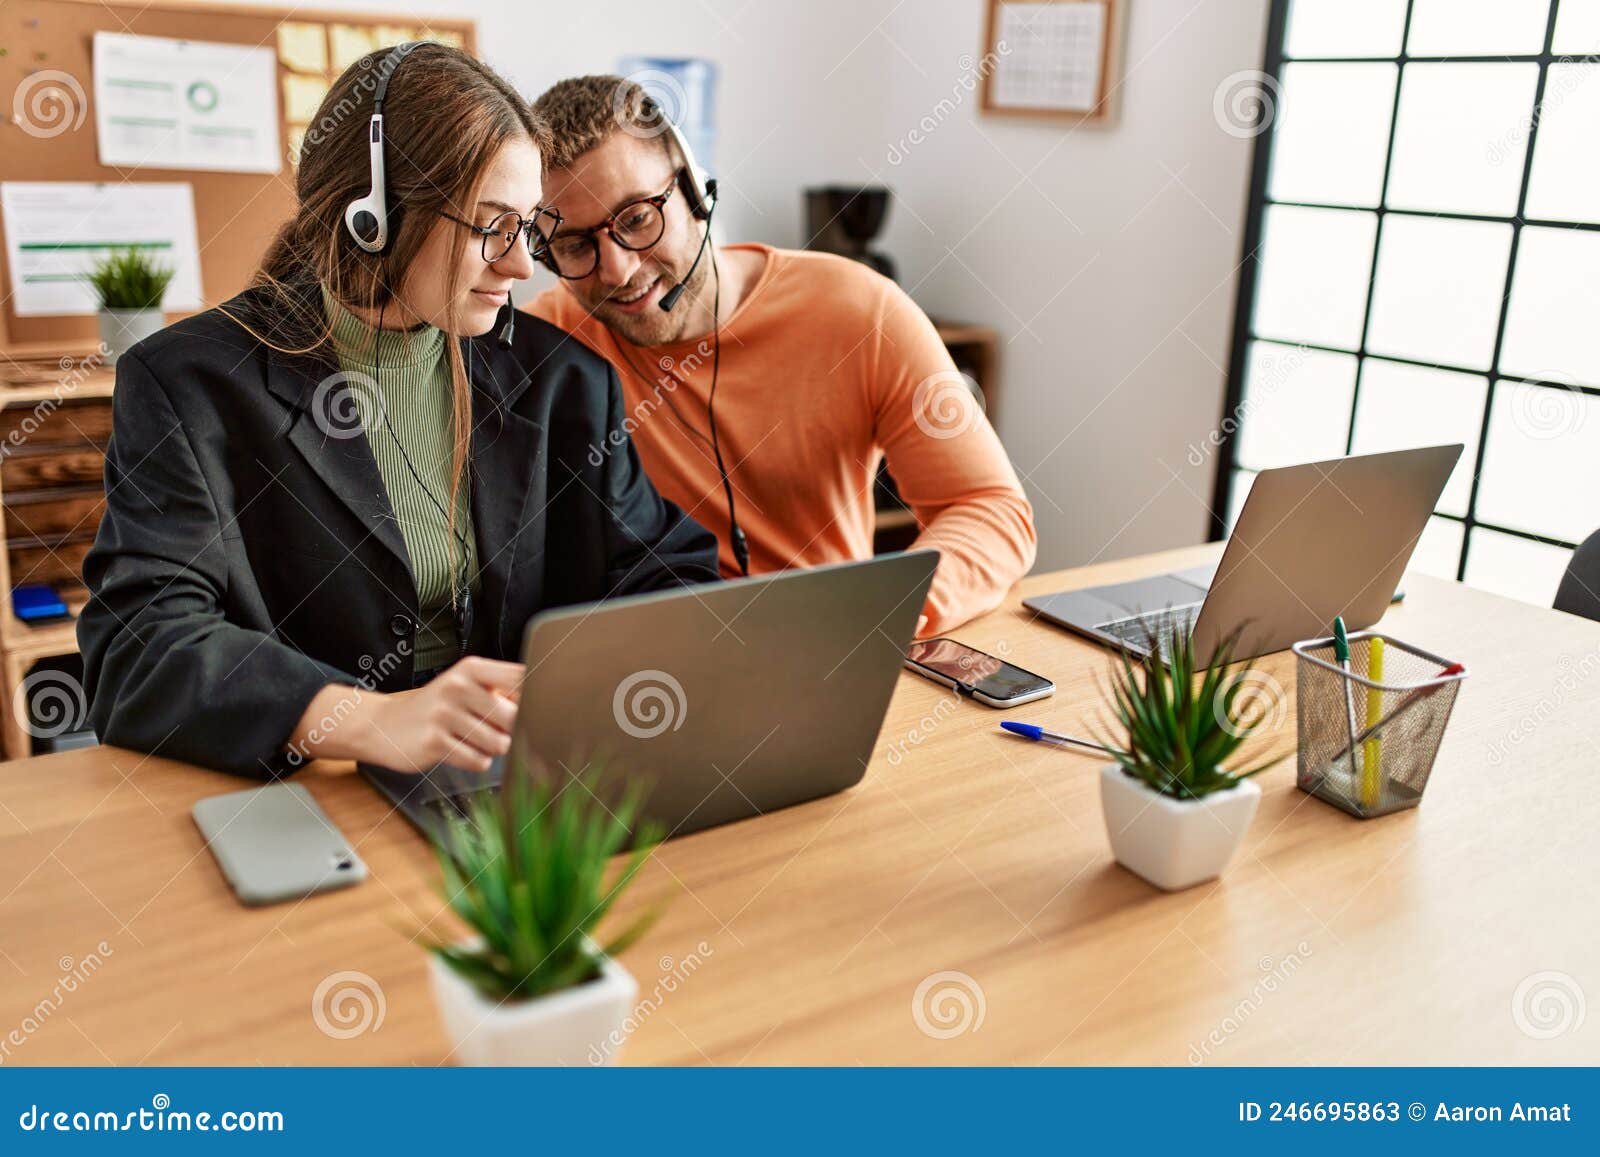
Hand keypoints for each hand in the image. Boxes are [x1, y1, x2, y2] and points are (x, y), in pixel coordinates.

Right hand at [359, 657, 524, 772]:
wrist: (384, 725)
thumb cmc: (436, 708)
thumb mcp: (467, 687)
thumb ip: (503, 691)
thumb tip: (545, 702)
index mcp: (472, 669)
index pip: (521, 678)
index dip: (537, 696)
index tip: (540, 707)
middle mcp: (458, 686)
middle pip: (514, 717)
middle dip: (509, 731)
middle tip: (492, 730)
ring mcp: (444, 714)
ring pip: (498, 743)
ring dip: (491, 749)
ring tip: (472, 740)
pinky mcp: (434, 742)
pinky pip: (478, 761)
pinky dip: (475, 761)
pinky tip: (459, 750)